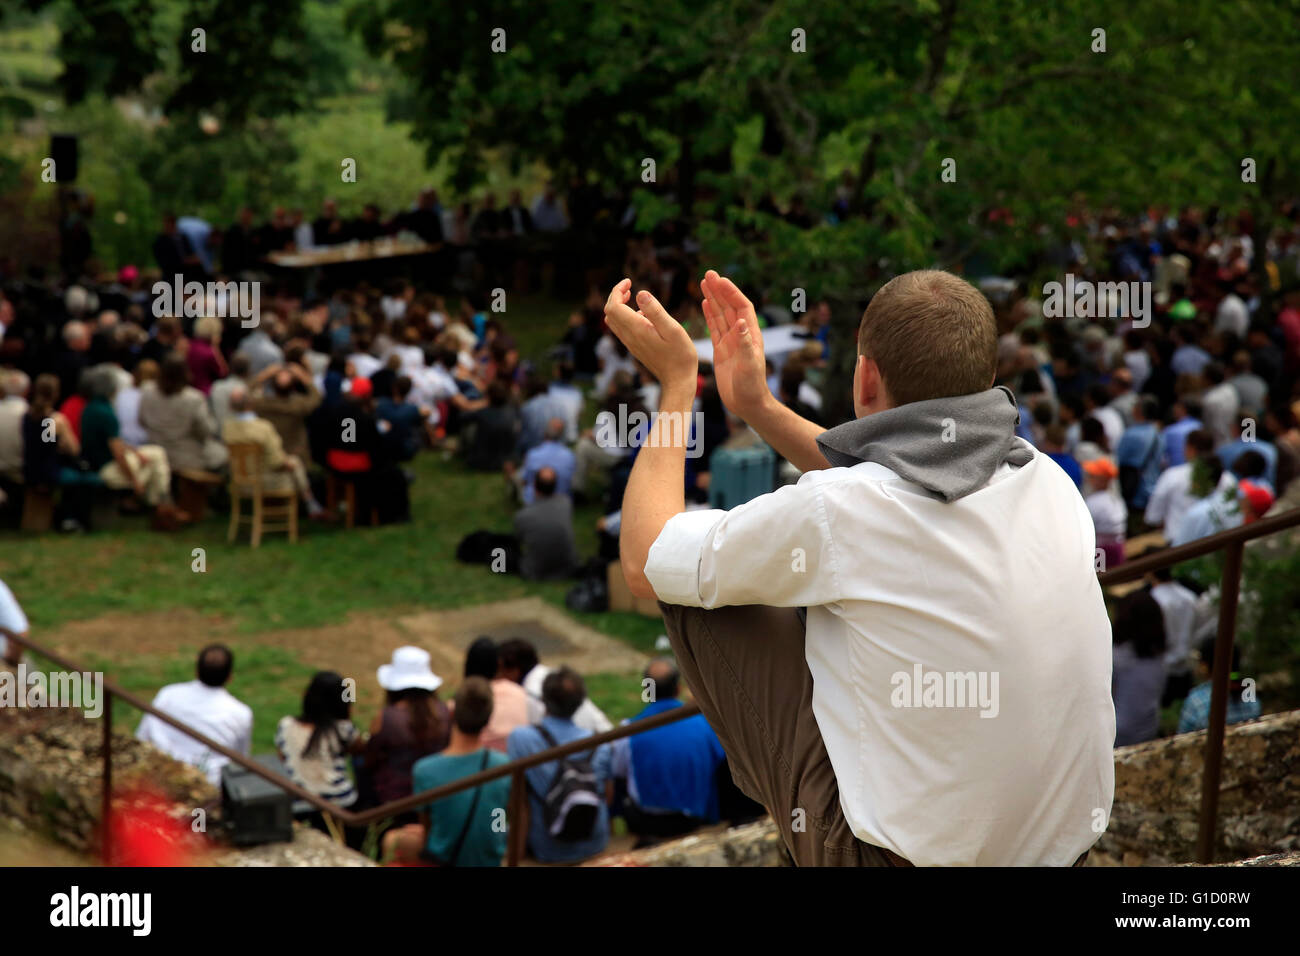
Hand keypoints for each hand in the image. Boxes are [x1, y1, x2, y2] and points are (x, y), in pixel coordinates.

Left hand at [602, 279, 697, 392]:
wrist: (678, 380)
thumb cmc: (680, 355)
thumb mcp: (673, 329)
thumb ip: (655, 311)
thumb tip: (640, 293)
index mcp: (636, 329)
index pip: (614, 306)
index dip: (617, 291)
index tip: (629, 282)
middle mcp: (629, 337)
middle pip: (610, 312)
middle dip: (616, 296)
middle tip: (629, 286)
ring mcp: (631, 343)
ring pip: (613, 321)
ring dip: (619, 305)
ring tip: (632, 296)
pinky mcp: (635, 347)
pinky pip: (621, 328)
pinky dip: (625, 316)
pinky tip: (642, 315)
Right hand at [700, 269, 769, 417]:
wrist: (747, 404)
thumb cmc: (752, 387)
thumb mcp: (749, 366)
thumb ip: (745, 344)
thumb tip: (740, 323)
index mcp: (751, 335)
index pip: (742, 307)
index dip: (732, 292)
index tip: (720, 280)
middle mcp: (741, 334)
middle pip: (730, 306)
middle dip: (720, 290)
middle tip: (708, 274)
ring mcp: (731, 341)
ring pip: (721, 314)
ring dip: (713, 298)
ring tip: (704, 282)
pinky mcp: (722, 350)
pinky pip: (715, 328)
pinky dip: (709, 314)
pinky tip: (704, 303)